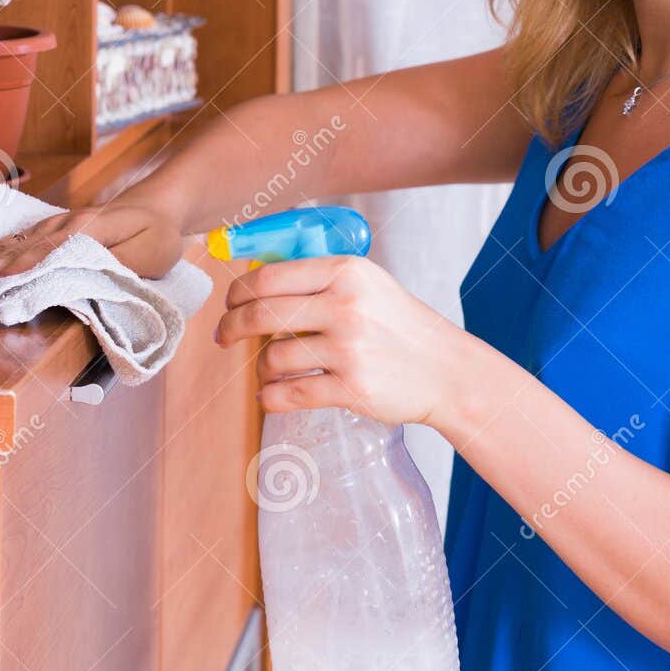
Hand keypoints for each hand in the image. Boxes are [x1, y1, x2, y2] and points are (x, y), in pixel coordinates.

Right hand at [0, 198, 186, 279]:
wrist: (159, 206)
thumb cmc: (157, 234)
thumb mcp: (149, 255)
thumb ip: (117, 266)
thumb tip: (86, 278)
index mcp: (89, 228)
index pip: (51, 250)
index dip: (26, 267)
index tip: (1, 282)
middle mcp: (68, 222)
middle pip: (29, 246)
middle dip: (3, 266)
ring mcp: (61, 223)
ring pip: (24, 241)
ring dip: (0, 259)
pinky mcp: (59, 228)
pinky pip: (29, 239)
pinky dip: (8, 251)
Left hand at [214, 253, 462, 429]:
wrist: (446, 371)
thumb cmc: (402, 328)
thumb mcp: (370, 286)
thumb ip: (322, 281)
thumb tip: (259, 287)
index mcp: (346, 273)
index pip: (270, 277)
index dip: (237, 292)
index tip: (228, 305)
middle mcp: (346, 306)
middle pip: (261, 314)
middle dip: (232, 327)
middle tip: (224, 337)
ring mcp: (348, 349)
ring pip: (272, 358)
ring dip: (260, 368)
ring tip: (267, 372)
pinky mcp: (351, 388)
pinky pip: (288, 394)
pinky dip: (270, 397)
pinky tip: (270, 396)